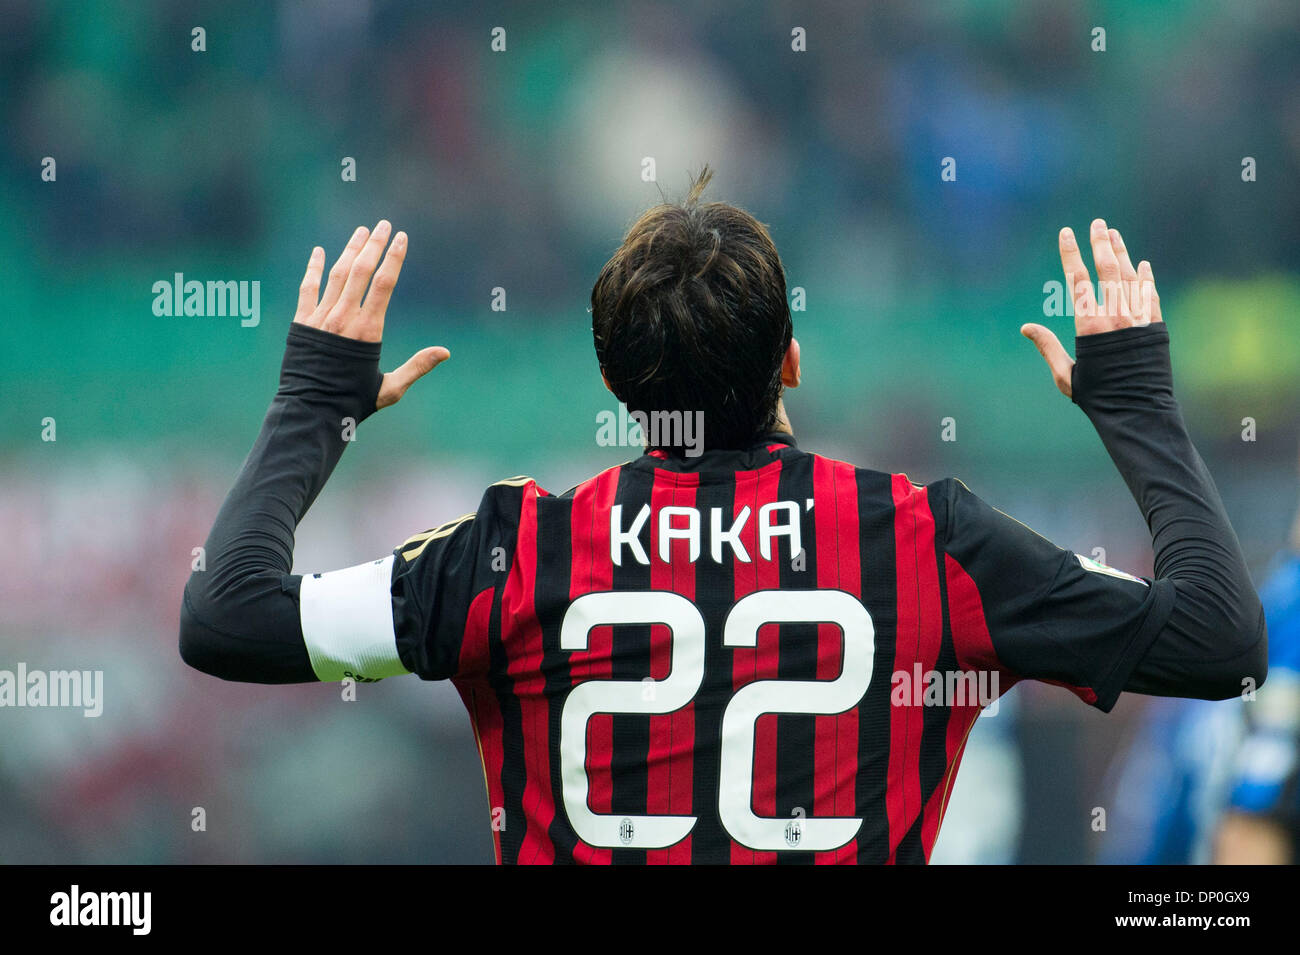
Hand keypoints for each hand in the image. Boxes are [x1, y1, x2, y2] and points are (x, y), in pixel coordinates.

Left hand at [294, 221, 449, 409]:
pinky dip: (313, 268)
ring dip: (350, 250)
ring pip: (337, 275)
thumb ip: (417, 367)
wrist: (310, 410)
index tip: (401, 237)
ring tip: (361, 231)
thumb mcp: (390, 389)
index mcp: (368, 331)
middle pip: (361, 271)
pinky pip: (308, 288)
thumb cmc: (353, 403)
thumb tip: (445, 353)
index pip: (384, 284)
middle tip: (383, 225)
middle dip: (374, 245)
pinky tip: (319, 252)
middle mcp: (344, 318)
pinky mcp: (301, 323)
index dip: (394, 258)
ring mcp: (320, 318)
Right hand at [1021, 219, 1162, 397]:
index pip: (1077, 279)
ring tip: (1114, 234)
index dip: (1071, 253)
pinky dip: (1145, 278)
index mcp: (1089, 325)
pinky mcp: (1155, 326)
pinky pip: (1150, 294)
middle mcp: (1115, 316)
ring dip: (1122, 253)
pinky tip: (1143, 265)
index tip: (1067, 233)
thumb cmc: (1097, 395)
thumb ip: (1047, 346)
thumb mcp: (1066, 375)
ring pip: (1130, 276)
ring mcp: (1137, 318)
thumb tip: (1026, 328)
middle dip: (1101, 243)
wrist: (1137, 409)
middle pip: (1107, 269)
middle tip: (1097, 224)